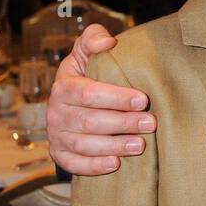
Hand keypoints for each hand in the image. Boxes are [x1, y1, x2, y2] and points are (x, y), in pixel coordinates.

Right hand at [46, 22, 156, 175]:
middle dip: (123, 123)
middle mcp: (55, 113)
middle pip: (90, 121)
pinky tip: (115, 164)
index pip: (88, 93)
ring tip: (140, 144)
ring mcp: (56, 136)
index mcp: (63, 87)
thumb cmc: (85, 74)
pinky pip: (74, 164)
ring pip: (84, 144)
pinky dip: (93, 166)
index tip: (142, 99)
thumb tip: (108, 42)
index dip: (116, 97)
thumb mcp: (85, 53)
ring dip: (114, 145)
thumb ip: (93, 39)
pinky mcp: (59, 154)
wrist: (70, 102)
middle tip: (150, 123)